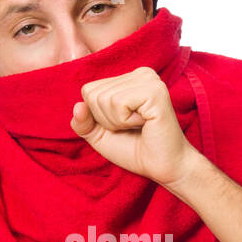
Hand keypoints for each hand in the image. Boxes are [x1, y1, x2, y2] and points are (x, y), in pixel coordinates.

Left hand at [69, 66, 195, 187]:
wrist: (163, 167)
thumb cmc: (135, 150)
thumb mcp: (100, 136)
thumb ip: (83, 122)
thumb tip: (77, 106)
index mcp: (128, 78)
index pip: (88, 91)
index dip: (98, 117)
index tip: (123, 125)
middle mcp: (140, 73)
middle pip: (93, 94)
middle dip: (106, 120)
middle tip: (131, 128)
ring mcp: (149, 79)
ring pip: (104, 98)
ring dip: (117, 122)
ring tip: (139, 126)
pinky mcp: (154, 91)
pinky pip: (118, 104)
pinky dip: (126, 122)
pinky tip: (145, 124)